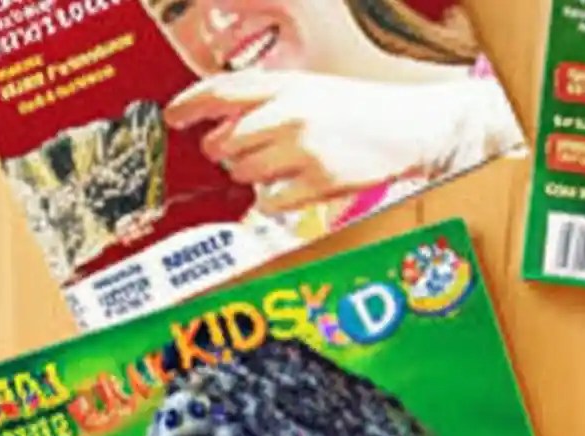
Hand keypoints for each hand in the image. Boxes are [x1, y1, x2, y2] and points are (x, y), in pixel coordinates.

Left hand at [165, 69, 467, 214]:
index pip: (221, 91)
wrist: (412, 127)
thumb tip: (219, 121)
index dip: (189, 105)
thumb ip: (268, 99)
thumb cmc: (361, 110)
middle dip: (223, 151)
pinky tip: (293, 186)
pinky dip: (274, 199)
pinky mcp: (319, 183)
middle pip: (226, 141)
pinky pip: (270, 201)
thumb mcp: (313, 88)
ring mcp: (305, 150)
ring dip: (251, 175)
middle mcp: (291, 114)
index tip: (172, 117)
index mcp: (288, 85)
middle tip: (233, 153)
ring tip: (277, 167)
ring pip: (245, 173)